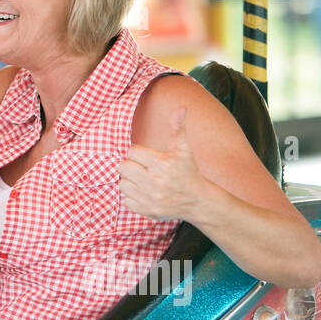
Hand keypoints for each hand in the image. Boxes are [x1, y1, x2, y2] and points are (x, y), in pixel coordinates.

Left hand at [118, 107, 205, 221]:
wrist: (198, 201)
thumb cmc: (189, 172)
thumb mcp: (185, 150)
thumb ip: (178, 129)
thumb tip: (181, 109)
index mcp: (162, 164)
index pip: (132, 152)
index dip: (137, 153)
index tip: (147, 157)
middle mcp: (155, 182)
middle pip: (122, 167)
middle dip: (131, 166)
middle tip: (143, 168)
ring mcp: (150, 198)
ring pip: (122, 184)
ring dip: (130, 181)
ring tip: (143, 180)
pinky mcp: (146, 210)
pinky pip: (125, 200)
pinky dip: (132, 196)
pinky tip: (144, 192)